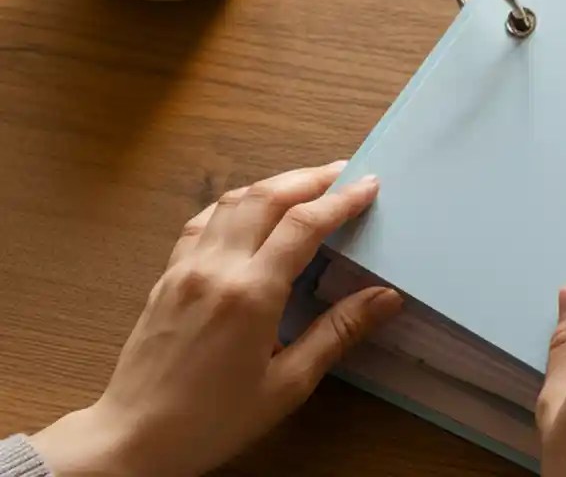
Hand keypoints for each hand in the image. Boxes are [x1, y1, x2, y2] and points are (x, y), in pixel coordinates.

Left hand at [30, 161, 402, 476]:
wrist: (136, 437)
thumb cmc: (215, 419)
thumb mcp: (288, 383)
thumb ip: (337, 332)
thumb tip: (385, 298)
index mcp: (251, 293)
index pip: (303, 225)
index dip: (341, 200)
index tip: (370, 186)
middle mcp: (216, 268)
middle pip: (266, 197)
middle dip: (309, 178)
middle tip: (345, 172)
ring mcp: (186, 267)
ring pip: (232, 201)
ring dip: (273, 184)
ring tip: (306, 184)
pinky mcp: (167, 275)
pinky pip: (203, 222)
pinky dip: (235, 204)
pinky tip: (250, 210)